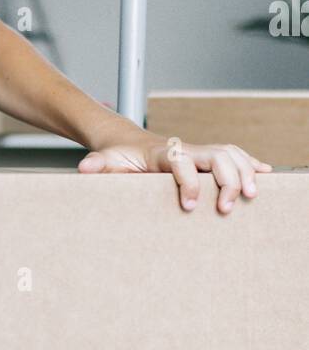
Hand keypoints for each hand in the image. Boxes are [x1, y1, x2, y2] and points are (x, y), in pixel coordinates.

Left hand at [78, 131, 272, 213]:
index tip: (189, 206)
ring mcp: (198, 151)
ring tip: (253, 196)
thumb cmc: (118, 157)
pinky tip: (265, 176)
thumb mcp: (104, 160)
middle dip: (228, 179)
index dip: (189, 182)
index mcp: (162, 152)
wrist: (126, 142)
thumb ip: (97, 165)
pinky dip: (252, 164)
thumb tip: (83, 169)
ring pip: (230, 153)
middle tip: (228, 208)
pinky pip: (235, 155)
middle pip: (216, 155)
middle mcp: (185, 148)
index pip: (182, 161)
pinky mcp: (206, 156)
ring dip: (245, 172)